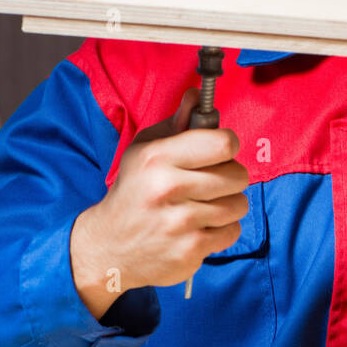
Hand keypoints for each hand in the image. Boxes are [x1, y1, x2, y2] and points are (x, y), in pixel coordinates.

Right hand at [70, 87, 249, 317]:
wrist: (108, 247)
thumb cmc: (133, 192)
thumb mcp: (144, 151)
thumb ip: (175, 123)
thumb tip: (198, 95)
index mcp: (158, 158)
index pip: (223, 143)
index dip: (227, 145)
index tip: (221, 150)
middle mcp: (168, 188)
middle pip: (237, 175)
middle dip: (230, 177)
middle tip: (211, 181)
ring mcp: (180, 222)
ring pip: (239, 204)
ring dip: (228, 204)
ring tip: (205, 205)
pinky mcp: (190, 250)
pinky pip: (233, 231)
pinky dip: (222, 229)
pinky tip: (200, 226)